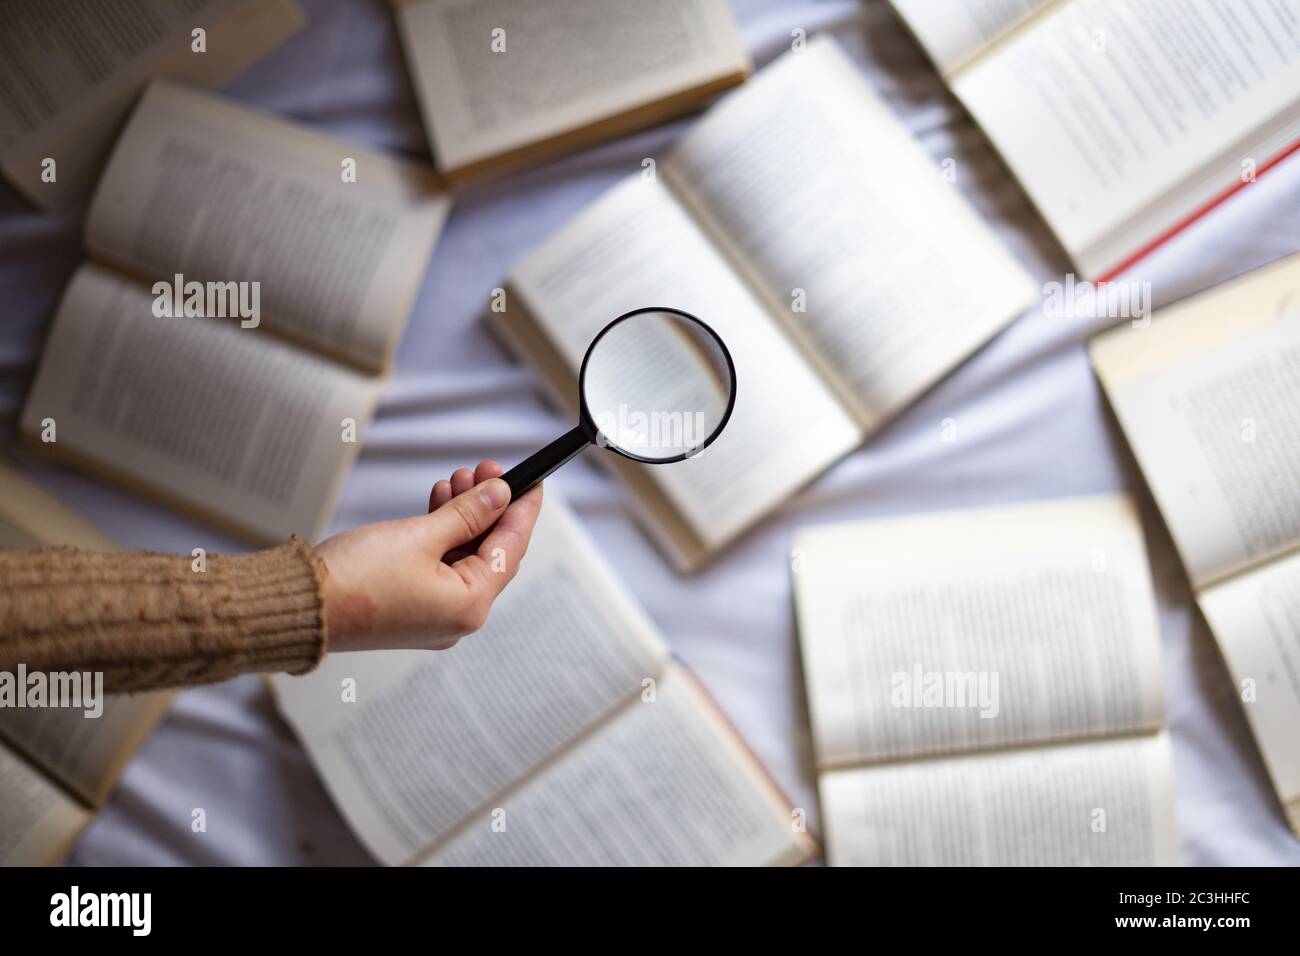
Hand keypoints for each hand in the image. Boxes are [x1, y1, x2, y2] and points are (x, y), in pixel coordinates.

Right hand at [315, 460, 541, 652]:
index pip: (510, 549)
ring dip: (463, 516)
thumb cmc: (356, 578)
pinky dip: (441, 535)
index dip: (523, 510)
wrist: (299, 607)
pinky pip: (439, 567)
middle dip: (488, 507)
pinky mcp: (409, 608)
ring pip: (463, 557)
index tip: (533, 481)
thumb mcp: (420, 535)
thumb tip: (499, 495)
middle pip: (489, 553)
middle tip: (485, 469)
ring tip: (457, 478)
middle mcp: (456, 618)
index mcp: (469, 606)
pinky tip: (437, 502)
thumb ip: (466, 513)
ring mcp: (432, 616)